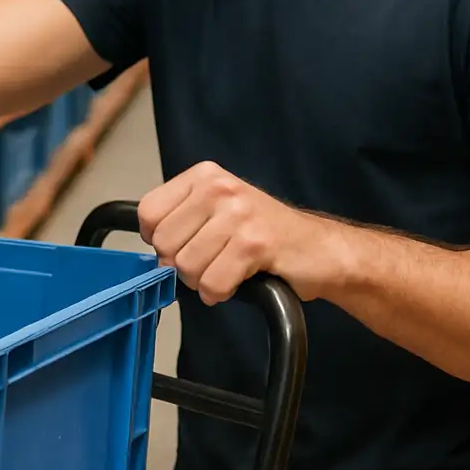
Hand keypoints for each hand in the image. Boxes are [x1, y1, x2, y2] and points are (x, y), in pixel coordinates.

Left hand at [137, 161, 345, 304]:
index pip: (148, 212)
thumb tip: (150, 247)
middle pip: (163, 243)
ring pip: (186, 267)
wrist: (320, 250)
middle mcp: (219, 187)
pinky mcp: (256, 243)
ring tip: (228, 269)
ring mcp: (238, 214)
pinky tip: (239, 281)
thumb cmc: (265, 235)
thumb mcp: (217, 212)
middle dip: (182, 265)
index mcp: (204, 176)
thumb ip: (181, 220)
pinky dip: (221, 293)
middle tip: (212, 262)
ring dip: (204, 281)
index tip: (183, 244)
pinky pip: (213, 283)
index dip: (158, 239)